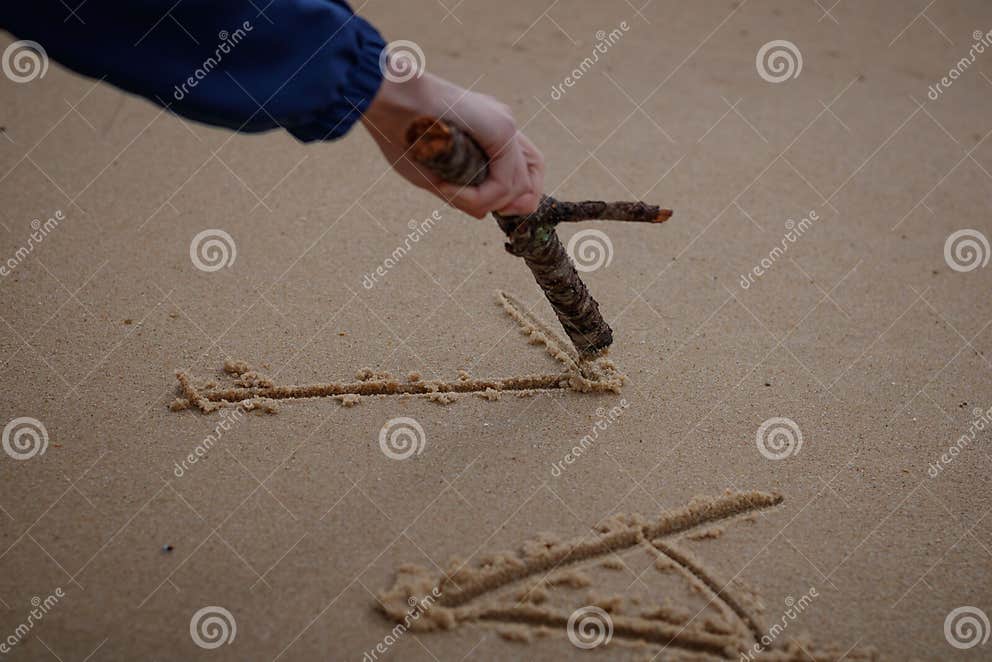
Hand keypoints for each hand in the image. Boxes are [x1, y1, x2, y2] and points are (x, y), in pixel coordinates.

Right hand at [361, 72, 543, 217]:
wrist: (388, 96)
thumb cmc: (399, 131)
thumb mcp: (433, 172)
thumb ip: (461, 192)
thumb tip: (484, 214)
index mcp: (488, 130)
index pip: (522, 166)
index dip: (513, 195)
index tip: (481, 204)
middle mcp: (502, 125)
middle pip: (535, 171)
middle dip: (518, 202)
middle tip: (479, 206)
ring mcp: (505, 125)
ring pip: (519, 185)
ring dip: (484, 201)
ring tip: (450, 193)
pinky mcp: (501, 129)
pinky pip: (505, 182)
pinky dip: (479, 197)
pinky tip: (449, 188)